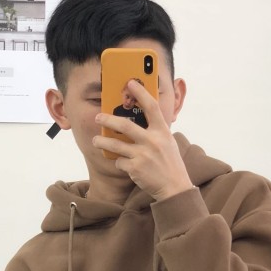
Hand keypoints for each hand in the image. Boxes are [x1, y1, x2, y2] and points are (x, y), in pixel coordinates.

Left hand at [93, 79, 192, 201]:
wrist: (175, 188)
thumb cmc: (170, 163)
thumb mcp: (168, 142)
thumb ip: (155, 130)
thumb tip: (138, 117)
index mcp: (162, 132)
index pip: (151, 106)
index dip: (141, 92)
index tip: (130, 82)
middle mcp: (152, 141)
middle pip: (125, 125)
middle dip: (108, 119)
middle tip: (98, 117)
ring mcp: (143, 155)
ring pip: (115, 145)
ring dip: (102, 141)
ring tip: (96, 140)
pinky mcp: (135, 169)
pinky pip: (119, 162)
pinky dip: (119, 162)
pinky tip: (122, 164)